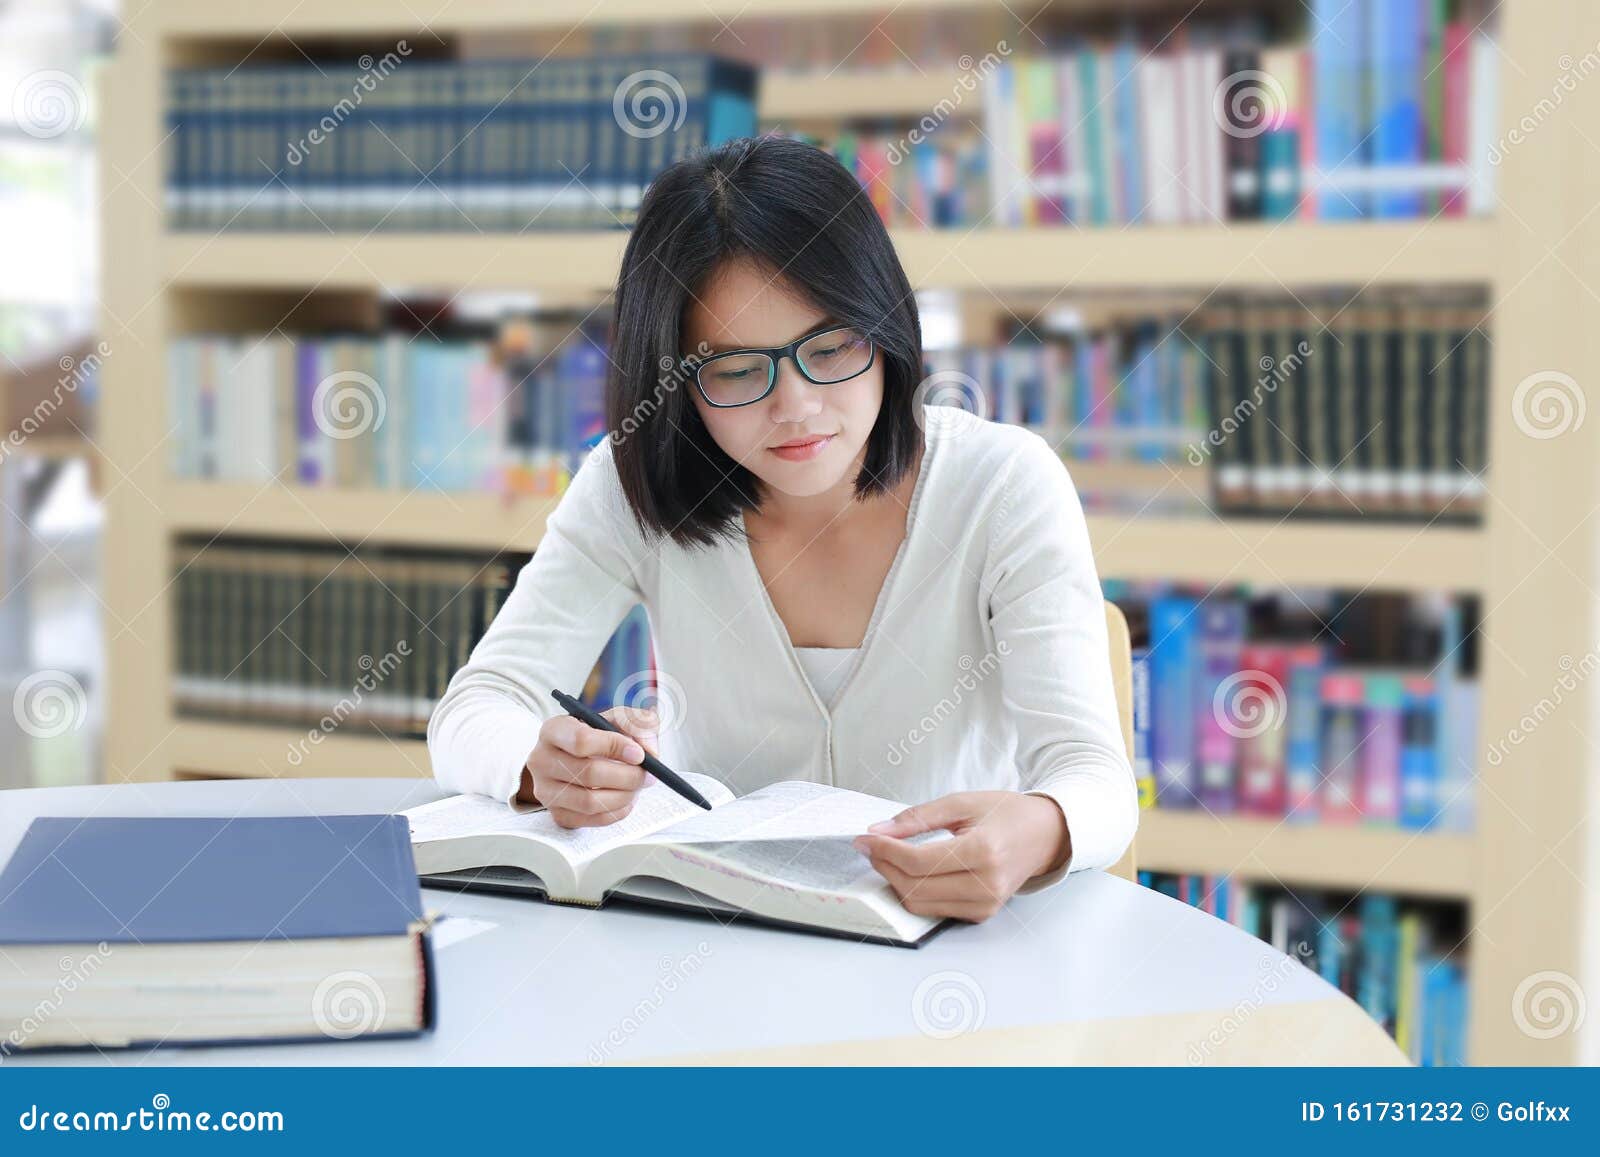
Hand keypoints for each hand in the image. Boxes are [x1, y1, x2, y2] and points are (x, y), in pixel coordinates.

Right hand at [519, 705, 658, 826]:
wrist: (575, 758)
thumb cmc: (598, 735)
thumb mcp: (617, 718)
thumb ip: (637, 723)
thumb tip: (648, 750)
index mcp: (554, 730)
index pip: (581, 741)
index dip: (615, 747)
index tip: (639, 753)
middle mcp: (542, 760)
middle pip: (588, 774)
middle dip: (627, 776)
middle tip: (648, 774)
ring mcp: (546, 791)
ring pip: (590, 802)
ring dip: (625, 796)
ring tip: (638, 786)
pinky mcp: (558, 814)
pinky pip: (593, 820)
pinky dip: (618, 811)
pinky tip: (626, 798)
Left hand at [853, 791, 1070, 922]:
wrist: (1045, 835)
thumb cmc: (1005, 814)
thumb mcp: (961, 802)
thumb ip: (917, 818)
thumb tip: (877, 832)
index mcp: (983, 852)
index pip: (918, 861)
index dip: (884, 851)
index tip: (864, 839)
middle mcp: (985, 885)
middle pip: (914, 887)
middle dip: (884, 866)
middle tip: (870, 845)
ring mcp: (985, 905)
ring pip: (920, 904)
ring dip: (895, 881)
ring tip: (887, 856)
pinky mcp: (981, 914)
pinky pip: (934, 909)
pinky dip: (914, 891)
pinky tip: (909, 871)